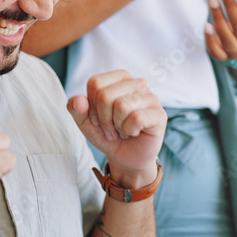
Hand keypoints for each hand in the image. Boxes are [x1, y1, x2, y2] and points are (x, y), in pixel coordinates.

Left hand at [68, 71, 165, 187]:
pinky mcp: (159, 114)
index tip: (98, 119)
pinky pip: (135, 118)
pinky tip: (134, 133)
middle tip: (112, 128)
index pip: (95, 83)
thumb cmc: (109, 135)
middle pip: (105, 95)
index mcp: (119, 78)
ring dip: (117, 126)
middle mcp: (136, 83)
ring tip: (123, 130)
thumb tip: (77, 100)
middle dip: (103, 119)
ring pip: (120, 106)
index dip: (91, 106)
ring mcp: (151, 97)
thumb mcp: (86, 123)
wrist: (127, 158)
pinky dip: (129, 131)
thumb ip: (77, 110)